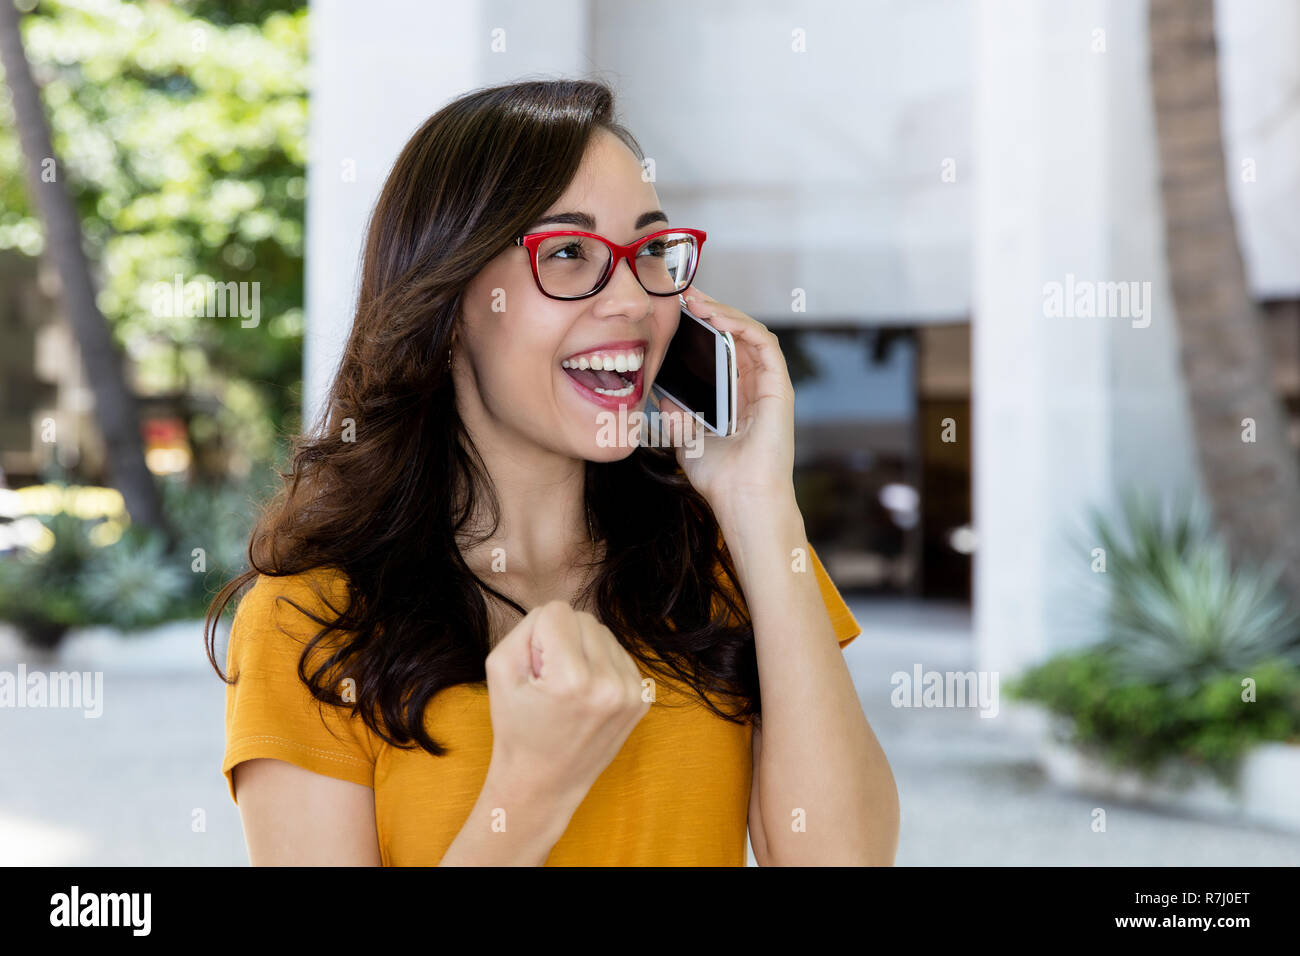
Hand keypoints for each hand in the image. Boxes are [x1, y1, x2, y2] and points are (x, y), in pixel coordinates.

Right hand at [483, 601, 649, 807]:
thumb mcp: (500, 671)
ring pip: (604, 633)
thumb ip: (526, 628)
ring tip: (569, 688)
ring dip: (583, 651)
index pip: (556, 611)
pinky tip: (586, 693)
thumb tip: (557, 615)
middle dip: (562, 640)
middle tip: (550, 680)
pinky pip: (619, 653)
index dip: (536, 636)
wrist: (545, 782)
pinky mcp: (643, 698)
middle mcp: (610, 684)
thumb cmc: (517, 728)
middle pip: (584, 618)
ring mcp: (632, 692)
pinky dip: (600, 665)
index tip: (535, 670)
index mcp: (573, 679)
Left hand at [653, 285, 796, 514]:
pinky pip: (764, 344)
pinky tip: (718, 319)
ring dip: (723, 312)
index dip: (702, 326)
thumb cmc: (719, 477)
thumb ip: (675, 412)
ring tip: (696, 301)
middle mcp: (754, 386)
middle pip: (735, 334)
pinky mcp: (779, 387)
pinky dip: (742, 326)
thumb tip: (658, 390)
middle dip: (710, 310)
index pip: (721, 348)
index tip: (675, 311)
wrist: (741, 499)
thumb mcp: (685, 437)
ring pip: (749, 333)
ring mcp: (768, 385)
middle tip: (683, 293)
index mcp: (735, 395)